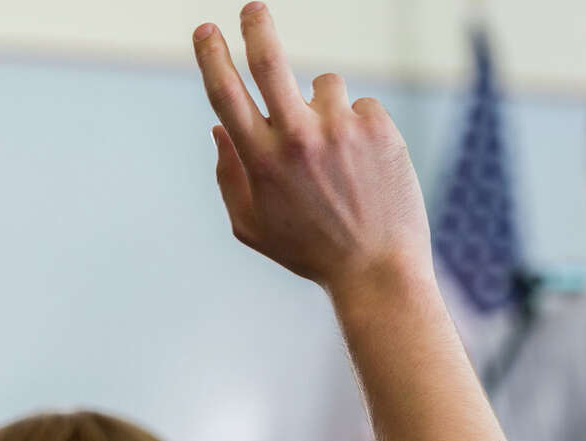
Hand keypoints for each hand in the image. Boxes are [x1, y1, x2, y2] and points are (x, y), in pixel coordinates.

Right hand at [192, 4, 433, 301]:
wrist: (378, 270)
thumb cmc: (312, 251)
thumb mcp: (254, 226)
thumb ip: (229, 176)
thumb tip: (218, 128)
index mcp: (261, 160)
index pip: (225, 93)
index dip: (211, 55)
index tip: (206, 31)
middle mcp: (298, 138)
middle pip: (268, 59)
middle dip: (255, 25)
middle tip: (253, 8)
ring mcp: (340, 130)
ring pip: (325, 85)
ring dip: (326, 108)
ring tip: (340, 157)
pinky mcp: (378, 128)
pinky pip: (362, 107)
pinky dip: (361, 128)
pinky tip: (367, 166)